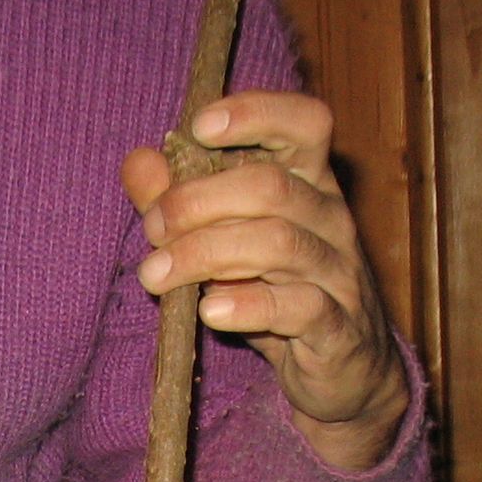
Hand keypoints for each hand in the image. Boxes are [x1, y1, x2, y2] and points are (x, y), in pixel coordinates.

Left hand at [121, 92, 408, 471]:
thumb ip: (181, 201)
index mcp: (309, 183)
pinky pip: (299, 307)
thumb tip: (138, 162)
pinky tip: (210, 311)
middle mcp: (330, 219)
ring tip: (157, 275)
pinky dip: (249, 306)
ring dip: (206, 253)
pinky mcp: (337, 328)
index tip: (200, 126)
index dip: (257, 112)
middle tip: (152, 228)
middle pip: (270, 187)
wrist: (343, 369)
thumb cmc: (275, 291)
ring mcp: (338, 273)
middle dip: (199, 201)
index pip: (304, 123)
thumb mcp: (225, 242)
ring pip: (279, 244)